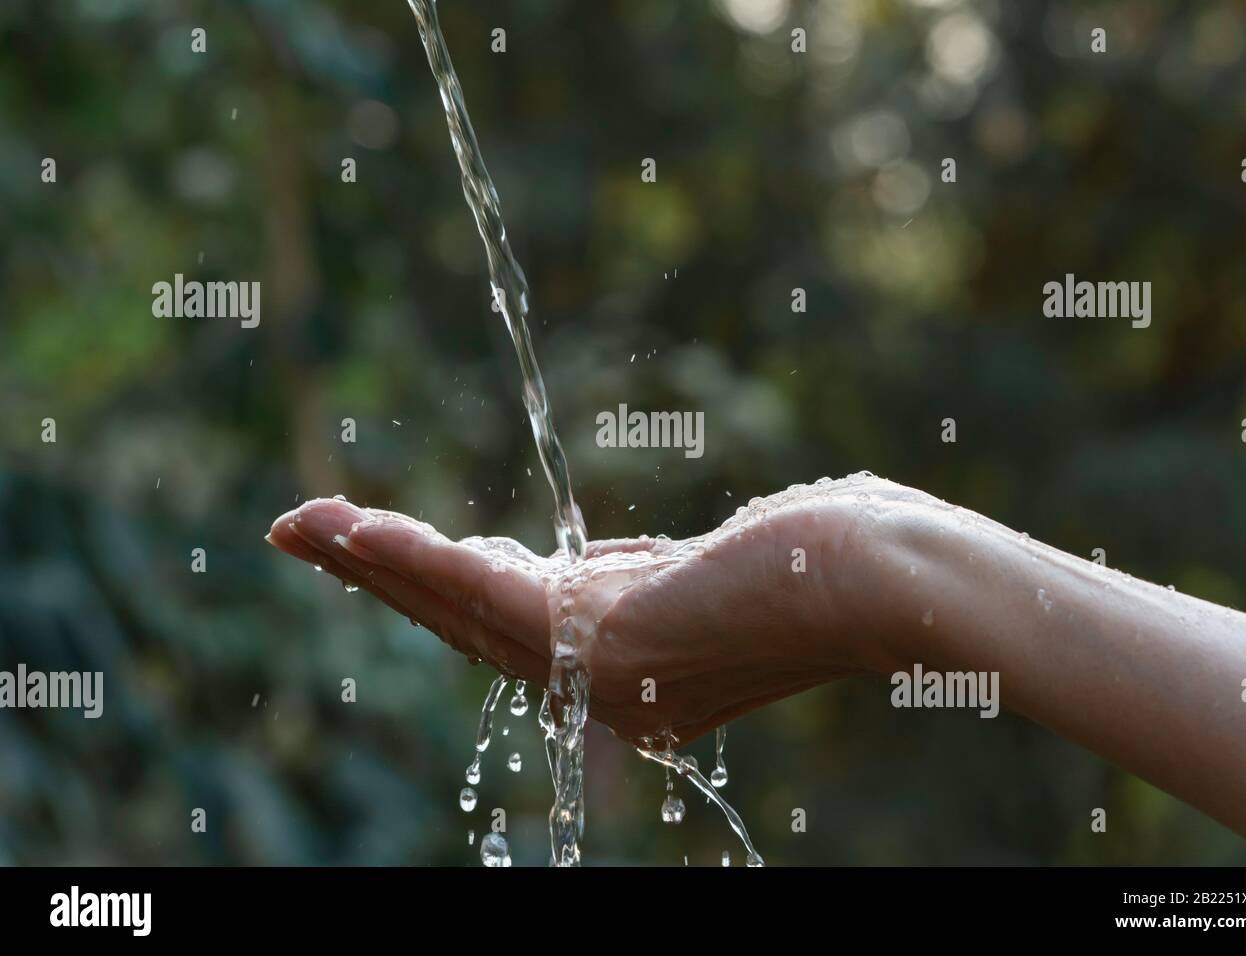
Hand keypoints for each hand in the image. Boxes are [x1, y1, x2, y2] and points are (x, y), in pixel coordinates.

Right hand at [266, 474, 928, 743]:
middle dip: (386, 576)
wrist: (891, 584)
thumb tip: (607, 564)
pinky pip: (486, 594)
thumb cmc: (836, 561)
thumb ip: (650, 575)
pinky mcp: (605, 639)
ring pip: (462, 610)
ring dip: (374, 564)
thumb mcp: (719, 564)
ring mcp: (604, 672)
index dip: (444, 584)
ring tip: (302, 526)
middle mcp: (607, 691)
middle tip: (312, 534)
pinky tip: (347, 530)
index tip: (394, 547)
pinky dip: (408, 561)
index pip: (516, 627)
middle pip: (471, 624)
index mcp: (632, 676)